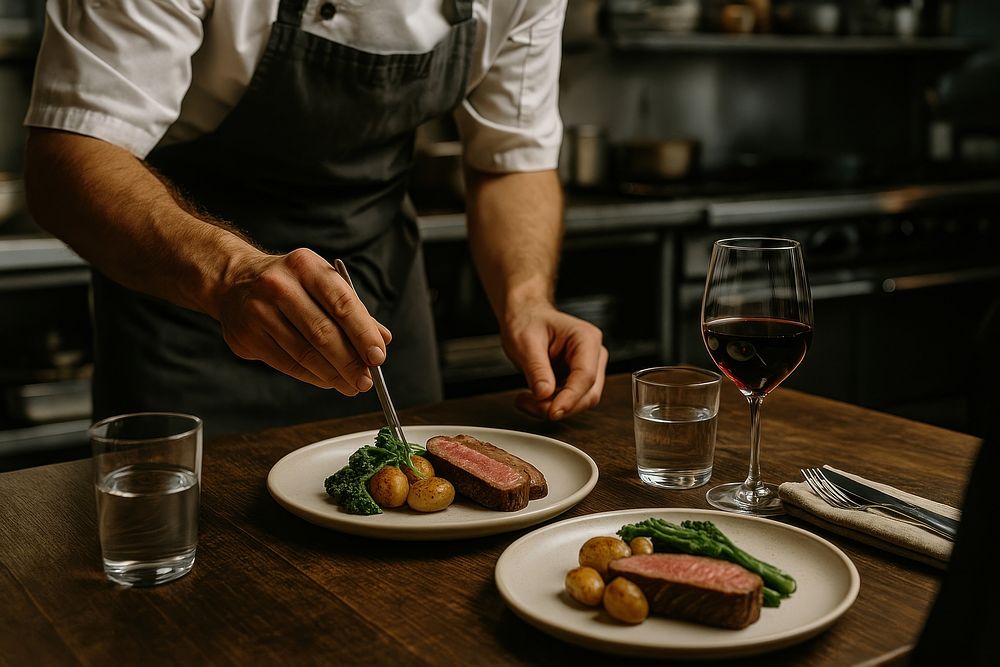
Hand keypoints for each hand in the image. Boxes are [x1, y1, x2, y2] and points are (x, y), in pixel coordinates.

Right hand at [213, 248, 389, 395]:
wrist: (234, 281)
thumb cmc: (291, 285)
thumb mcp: (321, 283)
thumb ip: (353, 310)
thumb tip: (383, 339)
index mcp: (305, 266)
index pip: (342, 303)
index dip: (363, 333)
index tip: (378, 357)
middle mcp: (279, 286)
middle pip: (322, 333)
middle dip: (350, 362)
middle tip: (366, 380)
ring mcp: (259, 311)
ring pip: (304, 353)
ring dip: (333, 375)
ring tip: (352, 385)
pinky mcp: (247, 337)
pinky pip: (288, 364)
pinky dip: (313, 376)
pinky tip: (328, 380)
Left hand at [500, 302, 607, 419]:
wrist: (524, 318)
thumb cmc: (528, 321)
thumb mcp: (525, 342)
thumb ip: (536, 369)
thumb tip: (544, 394)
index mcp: (586, 339)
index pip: (586, 376)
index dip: (570, 398)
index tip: (552, 411)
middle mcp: (593, 355)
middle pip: (587, 394)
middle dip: (559, 405)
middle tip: (530, 404)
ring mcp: (587, 369)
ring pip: (579, 402)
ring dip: (551, 407)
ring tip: (525, 399)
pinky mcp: (576, 381)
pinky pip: (568, 401)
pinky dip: (549, 405)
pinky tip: (531, 398)